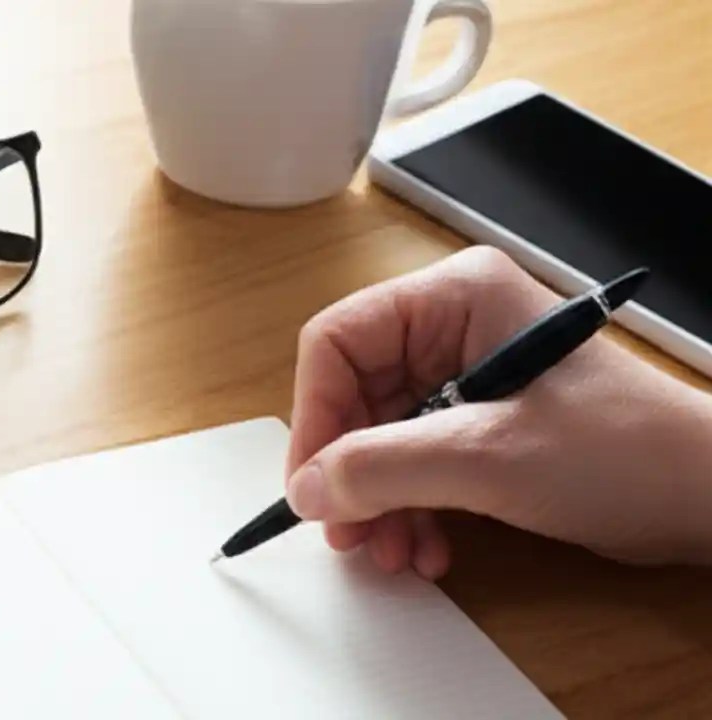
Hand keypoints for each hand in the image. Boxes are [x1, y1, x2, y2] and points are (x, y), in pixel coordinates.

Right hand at [286, 247, 711, 578]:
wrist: (706, 497)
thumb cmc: (622, 451)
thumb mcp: (486, 458)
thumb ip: (382, 469)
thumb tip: (306, 488)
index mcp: (454, 297)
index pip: (339, 341)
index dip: (317, 416)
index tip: (314, 485)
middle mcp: (453, 325)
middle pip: (355, 393)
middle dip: (350, 472)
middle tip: (350, 534)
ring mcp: (466, 373)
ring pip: (379, 434)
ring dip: (378, 500)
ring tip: (393, 551)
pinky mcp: (479, 419)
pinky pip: (413, 458)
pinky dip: (408, 505)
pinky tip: (426, 545)